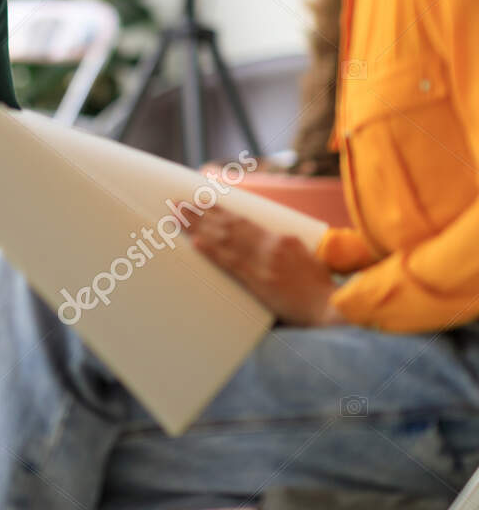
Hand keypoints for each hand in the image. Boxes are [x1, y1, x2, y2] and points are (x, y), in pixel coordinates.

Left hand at [187, 206, 344, 325]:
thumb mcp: (308, 262)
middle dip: (201, 212)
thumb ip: (287, 252)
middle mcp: (272, 245)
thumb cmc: (323, 291)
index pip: (246, 220)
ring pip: (224, 238)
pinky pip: (230, 262)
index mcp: (284, 239)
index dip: (221, 211)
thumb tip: (270, 247)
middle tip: (178, 202)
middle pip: (229, 224)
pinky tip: (194, 242)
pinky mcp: (259, 280)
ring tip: (177, 214)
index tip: (204, 201)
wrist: (333, 308)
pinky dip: (211, 251)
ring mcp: (264, 261)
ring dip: (197, 225)